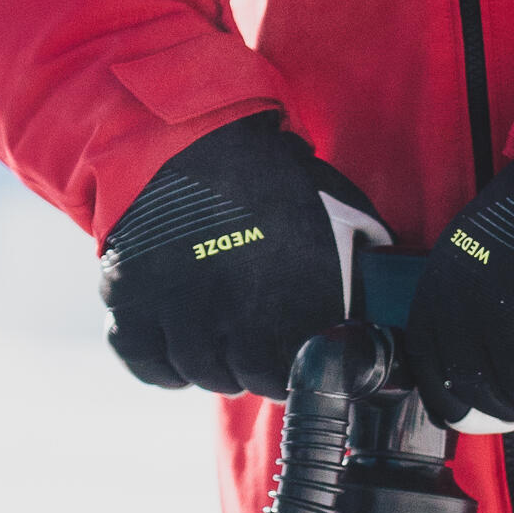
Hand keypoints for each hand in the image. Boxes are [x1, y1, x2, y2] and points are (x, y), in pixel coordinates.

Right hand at [100, 115, 379, 397]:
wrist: (186, 133)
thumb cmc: (268, 173)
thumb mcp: (335, 209)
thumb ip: (359, 258)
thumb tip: (385, 298)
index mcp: (286, 294)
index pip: (285, 376)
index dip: (287, 375)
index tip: (288, 366)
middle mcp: (229, 310)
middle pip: (238, 379)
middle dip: (249, 372)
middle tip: (253, 354)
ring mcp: (174, 307)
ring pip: (194, 372)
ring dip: (209, 368)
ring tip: (219, 349)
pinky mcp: (128, 298)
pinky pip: (144, 360)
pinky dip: (161, 366)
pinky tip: (178, 354)